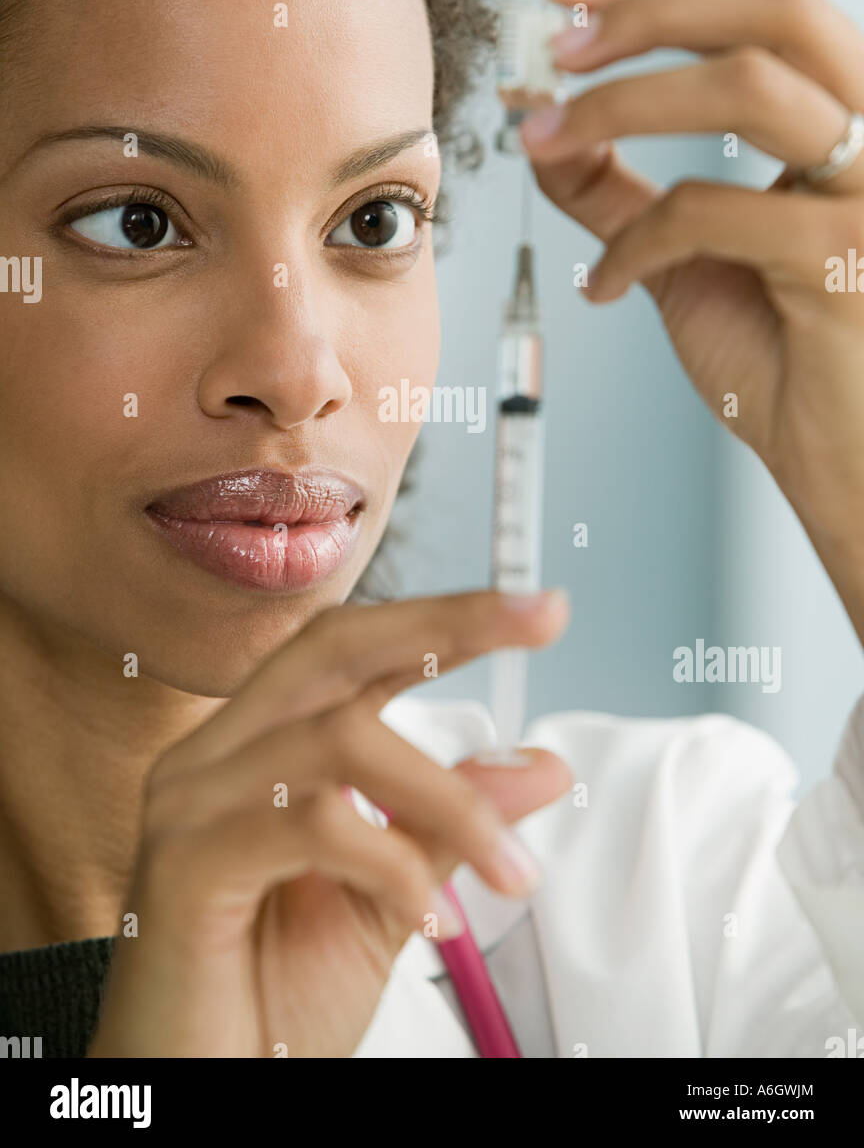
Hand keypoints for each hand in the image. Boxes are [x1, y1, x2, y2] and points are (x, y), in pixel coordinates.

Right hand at [87, 588, 570, 1057]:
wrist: (205, 1098)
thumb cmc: (273, 1002)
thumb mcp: (393, 899)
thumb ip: (451, 826)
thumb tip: (540, 768)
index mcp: (260, 750)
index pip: (351, 651)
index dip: (442, 617)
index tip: (536, 608)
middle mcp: (215, 757)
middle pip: (332, 649)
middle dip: (446, 625)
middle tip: (539, 619)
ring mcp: (189, 803)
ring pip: (339, 736)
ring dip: (449, 798)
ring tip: (509, 871)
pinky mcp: (182, 863)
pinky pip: (312, 823)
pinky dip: (392, 862)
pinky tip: (430, 917)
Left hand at [519, 0, 863, 596]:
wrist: (844, 465)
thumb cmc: (783, 360)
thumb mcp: (686, 258)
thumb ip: (620, 191)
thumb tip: (539, 126)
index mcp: (847, 120)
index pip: (761, 14)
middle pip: (777, 9)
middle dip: (652, 13)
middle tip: (558, 48)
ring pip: (747, 88)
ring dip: (622, 104)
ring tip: (544, 141)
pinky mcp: (845, 261)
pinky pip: (711, 214)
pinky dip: (631, 244)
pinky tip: (597, 286)